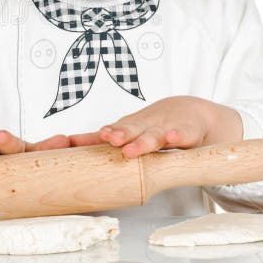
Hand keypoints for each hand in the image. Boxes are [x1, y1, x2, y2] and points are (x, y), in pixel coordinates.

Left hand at [68, 96, 241, 158]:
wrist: (193, 113)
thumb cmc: (154, 125)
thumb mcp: (130, 130)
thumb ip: (101, 141)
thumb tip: (68, 145)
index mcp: (130, 125)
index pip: (113, 129)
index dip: (99, 135)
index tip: (82, 139)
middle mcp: (146, 124)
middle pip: (131, 129)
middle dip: (118, 134)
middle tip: (107, 138)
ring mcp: (167, 128)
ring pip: (154, 135)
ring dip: (143, 141)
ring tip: (131, 149)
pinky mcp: (189, 133)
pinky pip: (184, 136)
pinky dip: (179, 136)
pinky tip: (175, 138)